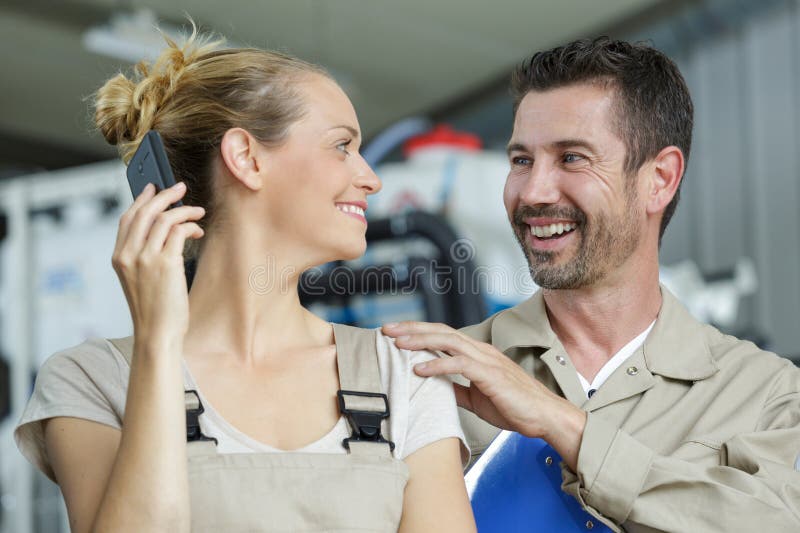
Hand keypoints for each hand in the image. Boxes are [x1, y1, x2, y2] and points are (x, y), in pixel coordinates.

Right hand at [112, 182, 204, 351]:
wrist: (157, 334)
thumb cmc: (154, 310)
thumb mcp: (140, 280)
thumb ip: (145, 256)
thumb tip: (165, 229)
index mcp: (118, 258)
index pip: (127, 219)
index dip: (141, 200)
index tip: (153, 188)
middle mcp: (128, 255)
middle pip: (144, 212)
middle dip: (164, 195)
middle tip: (179, 187)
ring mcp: (145, 258)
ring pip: (164, 218)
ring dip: (184, 210)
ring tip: (198, 212)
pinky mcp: (165, 263)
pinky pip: (178, 231)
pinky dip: (190, 226)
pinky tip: (197, 231)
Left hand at [382, 321, 586, 468]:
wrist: (544, 417)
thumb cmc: (514, 406)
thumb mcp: (476, 398)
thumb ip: (455, 389)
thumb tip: (432, 386)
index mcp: (477, 354)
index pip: (442, 336)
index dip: (417, 332)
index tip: (394, 334)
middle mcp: (480, 351)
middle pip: (441, 331)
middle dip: (411, 329)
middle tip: (386, 330)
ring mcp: (487, 360)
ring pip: (448, 341)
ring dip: (420, 341)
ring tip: (397, 344)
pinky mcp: (491, 374)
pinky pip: (460, 364)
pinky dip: (438, 364)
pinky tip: (420, 368)